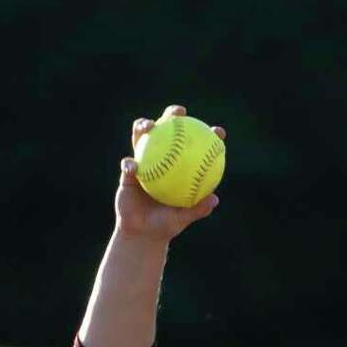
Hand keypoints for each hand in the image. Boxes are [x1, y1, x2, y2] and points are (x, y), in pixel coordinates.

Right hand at [114, 105, 223, 242]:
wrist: (143, 233)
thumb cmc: (165, 225)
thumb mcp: (182, 218)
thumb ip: (197, 209)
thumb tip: (213, 200)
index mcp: (179, 166)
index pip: (193, 145)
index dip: (207, 135)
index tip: (218, 132)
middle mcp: (161, 157)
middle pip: (166, 128)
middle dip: (172, 115)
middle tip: (180, 112)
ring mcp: (144, 162)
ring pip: (142, 138)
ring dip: (143, 127)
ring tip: (149, 127)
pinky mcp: (128, 173)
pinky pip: (128, 164)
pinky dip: (129, 164)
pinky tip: (133, 167)